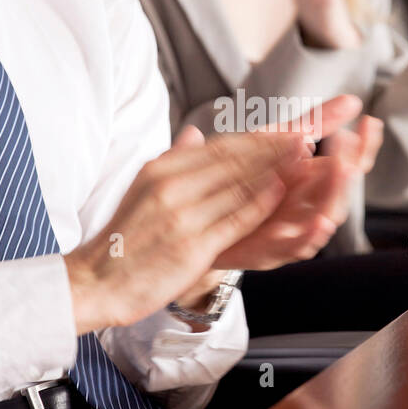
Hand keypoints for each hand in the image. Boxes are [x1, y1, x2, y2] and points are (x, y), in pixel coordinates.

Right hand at [63, 95, 363, 332]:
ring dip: (276, 169)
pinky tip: (282, 192)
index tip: (292, 127)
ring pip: (238, 185)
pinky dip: (259, 203)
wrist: (95, 281)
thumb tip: (195, 134)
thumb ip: (175, 160)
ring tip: (308, 155)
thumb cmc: (124, 240)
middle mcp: (171, 186)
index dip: (261, 137)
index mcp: (162, 169)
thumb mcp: (143, 189)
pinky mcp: (189, 245)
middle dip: (277, 145)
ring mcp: (180, 215)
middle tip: (312, 133)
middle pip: (235, 160)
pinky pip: (232, 219)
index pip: (221, 147)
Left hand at [211, 98, 380, 269]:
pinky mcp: (272, 250)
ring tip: (343, 171)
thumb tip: (352, 100)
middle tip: (350, 142)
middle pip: (340, 189)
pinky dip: (310, 236)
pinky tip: (320, 223)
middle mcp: (309, 205)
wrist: (207, 220)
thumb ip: (314, 123)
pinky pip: (297, 246)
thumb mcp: (276, 142)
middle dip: (348, 166)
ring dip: (336, 195)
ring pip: (325, 216)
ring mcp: (294, 228)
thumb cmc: (244, 180)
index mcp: (313, 179)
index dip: (363, 145)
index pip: (349, 163)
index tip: (369, 121)